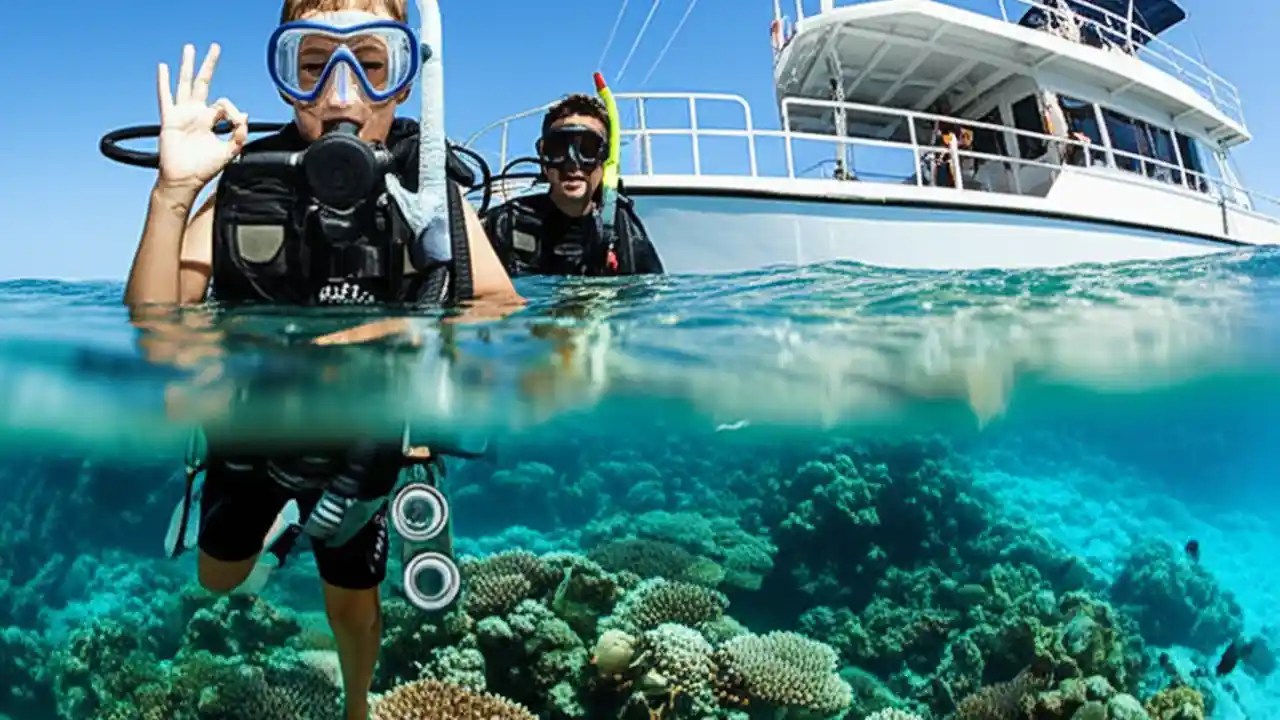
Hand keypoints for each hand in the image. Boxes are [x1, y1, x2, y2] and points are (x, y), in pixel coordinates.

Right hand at [155, 43, 248, 194]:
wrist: (185, 180)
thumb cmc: (204, 168)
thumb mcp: (228, 152)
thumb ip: (239, 136)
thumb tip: (246, 117)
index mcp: (211, 121)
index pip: (224, 104)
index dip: (233, 111)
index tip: (236, 122)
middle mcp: (196, 114)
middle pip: (203, 83)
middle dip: (209, 66)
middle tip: (215, 48)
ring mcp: (182, 114)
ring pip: (185, 84)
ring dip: (188, 66)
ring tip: (190, 49)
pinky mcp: (170, 119)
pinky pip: (166, 97)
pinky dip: (164, 82)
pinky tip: (163, 68)